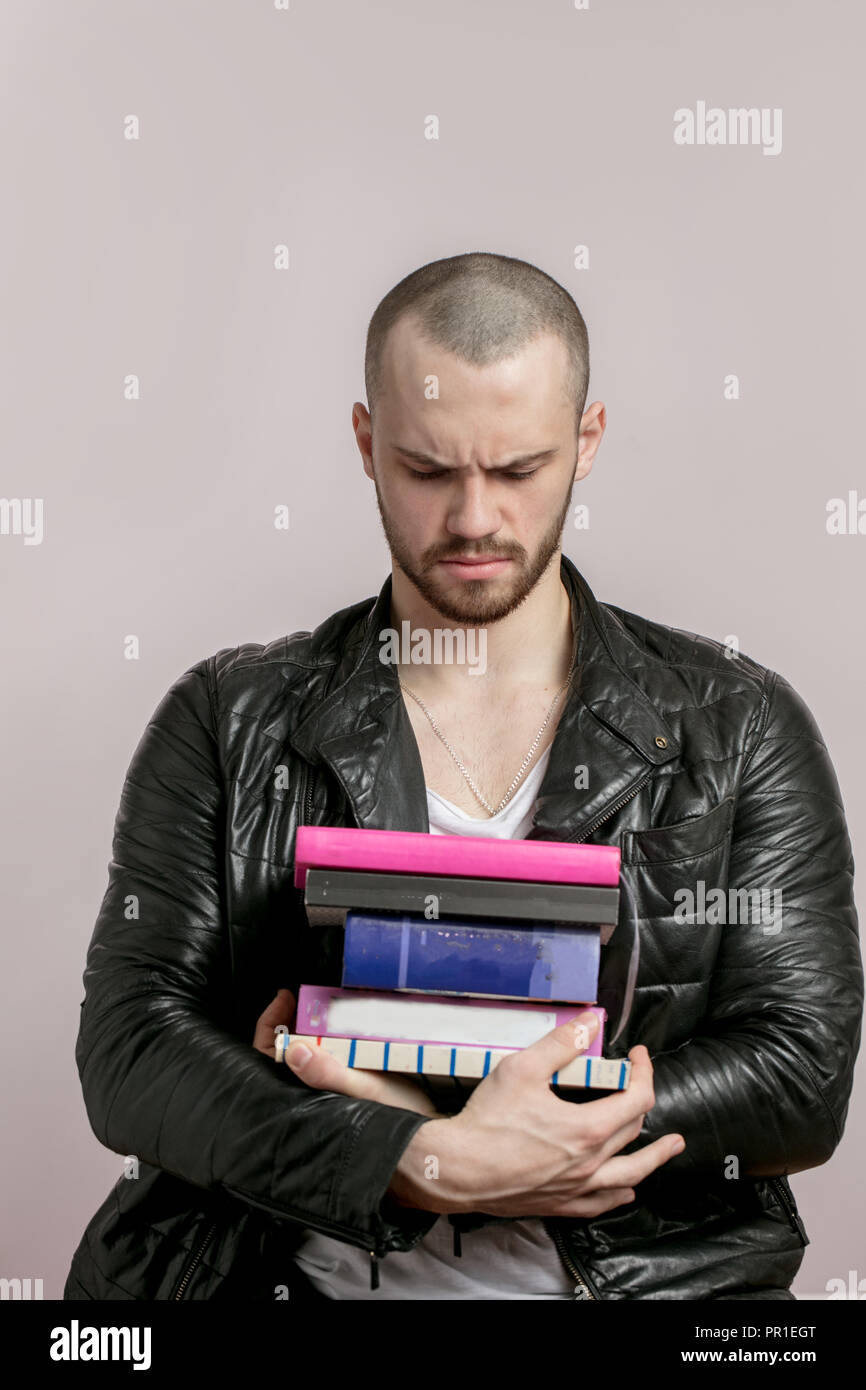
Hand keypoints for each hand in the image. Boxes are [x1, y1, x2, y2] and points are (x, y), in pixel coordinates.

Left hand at [252, 988, 444, 1118]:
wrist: (431, 1134)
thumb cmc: (398, 1118)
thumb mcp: (364, 1091)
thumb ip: (328, 1073)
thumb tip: (293, 1050)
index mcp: (307, 1092)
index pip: (271, 1054)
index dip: (271, 1023)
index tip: (285, 997)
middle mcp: (315, 1087)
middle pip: (290, 1046)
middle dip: (295, 1018)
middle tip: (309, 995)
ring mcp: (334, 1083)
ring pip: (313, 1048)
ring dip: (319, 1025)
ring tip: (330, 1005)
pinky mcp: (353, 1080)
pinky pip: (337, 1053)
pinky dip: (340, 1036)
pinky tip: (351, 1024)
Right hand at [387, 1012, 685, 1217]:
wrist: (457, 1169)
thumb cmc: (488, 1121)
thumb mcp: (523, 1068)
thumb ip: (562, 1043)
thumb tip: (591, 1020)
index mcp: (588, 1129)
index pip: (636, 1099)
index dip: (644, 1072)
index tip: (638, 1056)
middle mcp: (591, 1163)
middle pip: (633, 1131)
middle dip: (644, 1102)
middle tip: (641, 1083)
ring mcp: (577, 1188)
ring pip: (629, 1174)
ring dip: (654, 1158)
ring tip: (672, 1148)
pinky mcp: (559, 1204)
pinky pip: (601, 1204)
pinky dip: (619, 1194)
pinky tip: (625, 1191)